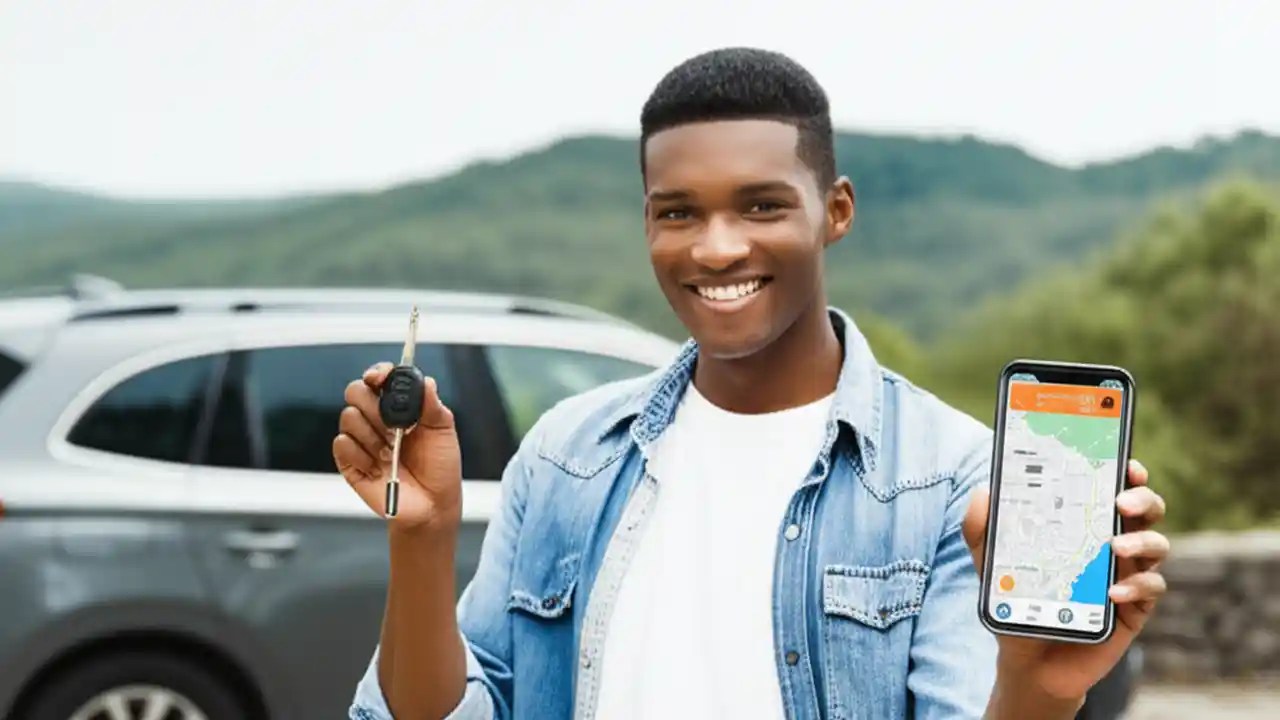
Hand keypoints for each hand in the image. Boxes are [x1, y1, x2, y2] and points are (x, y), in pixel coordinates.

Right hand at [333, 362, 463, 532]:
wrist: (433, 505)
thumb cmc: (439, 467)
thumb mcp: (444, 432)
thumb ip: (433, 405)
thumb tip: (426, 382)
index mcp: (399, 406)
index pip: (379, 379)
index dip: (377, 373)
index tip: (381, 378)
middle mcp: (377, 419)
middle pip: (355, 391)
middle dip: (373, 405)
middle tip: (393, 425)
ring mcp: (362, 440)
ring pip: (348, 416)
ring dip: (372, 434)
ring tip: (391, 451)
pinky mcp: (350, 462)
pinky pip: (341, 444)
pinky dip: (360, 453)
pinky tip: (377, 465)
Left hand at [963, 459, 1168, 703]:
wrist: (1028, 659)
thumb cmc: (1017, 600)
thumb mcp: (990, 563)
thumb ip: (981, 529)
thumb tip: (982, 492)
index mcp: (1086, 523)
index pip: (1114, 487)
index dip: (1126, 472)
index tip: (1124, 463)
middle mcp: (1114, 543)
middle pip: (1147, 509)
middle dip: (1143, 498)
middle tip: (1121, 502)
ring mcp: (1128, 574)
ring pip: (1158, 545)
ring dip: (1142, 541)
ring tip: (1115, 548)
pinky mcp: (1134, 608)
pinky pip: (1152, 590)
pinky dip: (1138, 587)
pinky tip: (1113, 592)